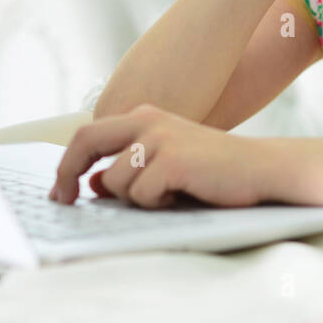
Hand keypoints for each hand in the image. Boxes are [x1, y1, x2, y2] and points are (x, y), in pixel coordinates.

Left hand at [49, 104, 266, 207]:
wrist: (262, 168)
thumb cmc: (213, 171)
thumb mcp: (165, 164)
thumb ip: (129, 167)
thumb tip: (91, 183)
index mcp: (143, 118)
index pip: (88, 134)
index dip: (67, 164)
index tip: (60, 192)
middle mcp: (146, 121)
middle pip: (84, 141)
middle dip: (66, 173)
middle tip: (63, 201)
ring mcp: (159, 139)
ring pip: (114, 182)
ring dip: (135, 199)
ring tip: (169, 194)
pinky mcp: (173, 160)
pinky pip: (141, 195)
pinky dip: (157, 204)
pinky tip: (183, 195)